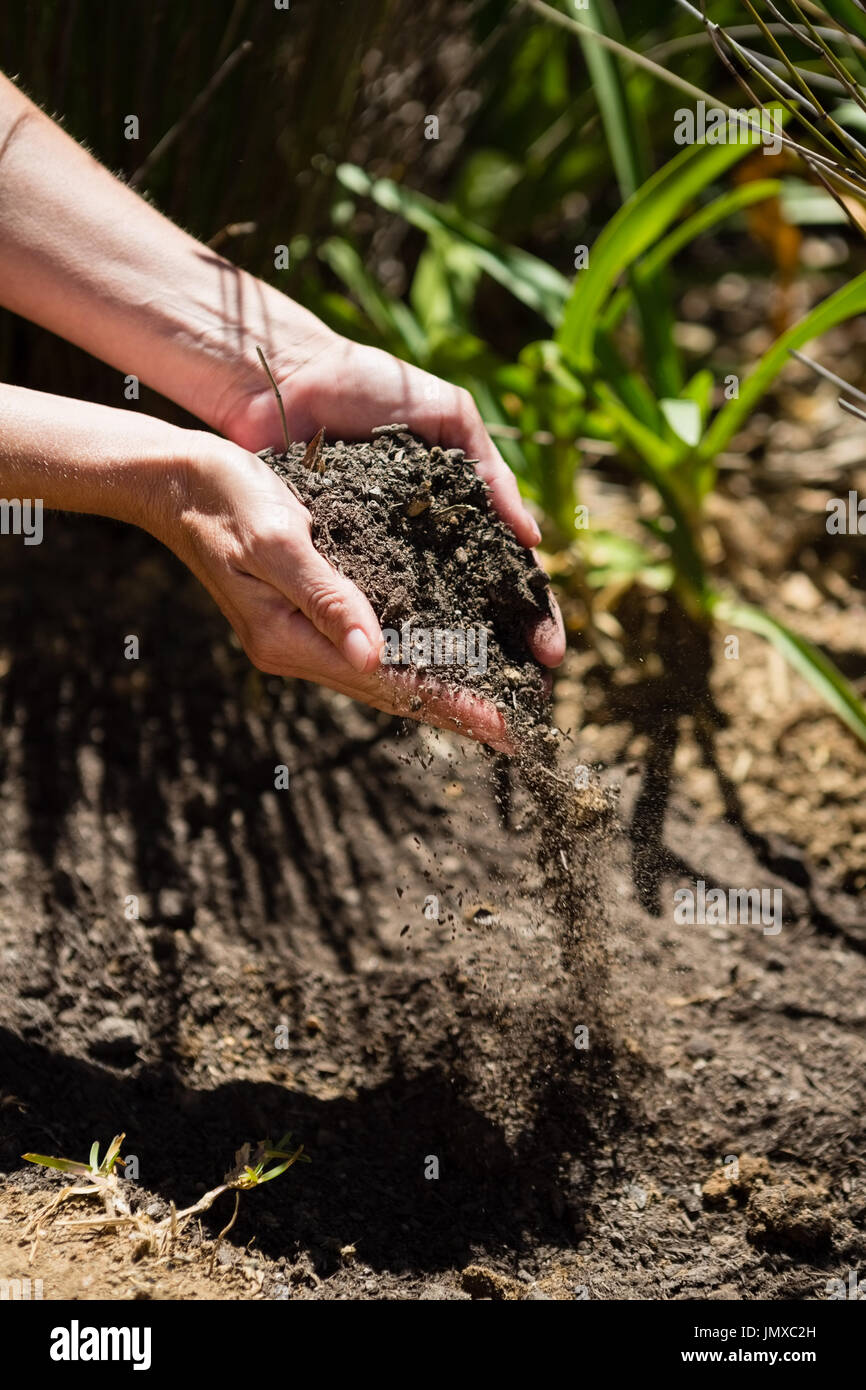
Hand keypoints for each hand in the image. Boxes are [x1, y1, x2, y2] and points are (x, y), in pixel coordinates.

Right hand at [164, 434, 517, 751]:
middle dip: (454, 712)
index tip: (502, 726)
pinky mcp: (303, 614)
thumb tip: (373, 656)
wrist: (176, 480)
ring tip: (491, 706)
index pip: (386, 684)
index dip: (448, 705)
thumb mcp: (278, 540)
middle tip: (516, 733)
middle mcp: (296, 648)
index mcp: (289, 638)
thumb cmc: (226, 498)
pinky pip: (370, 647)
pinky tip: (442, 659)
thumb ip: (326, 598)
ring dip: (436, 691)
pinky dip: (411, 658)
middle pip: (390, 691)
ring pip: (382, 674)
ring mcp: (298, 635)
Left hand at [218, 334, 565, 668]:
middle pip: (468, 610)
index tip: (550, 654)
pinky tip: (402, 676)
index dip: (531, 615)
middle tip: (516, 702)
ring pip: (418, 620)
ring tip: (469, 706)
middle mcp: (420, 540)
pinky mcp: (329, 557)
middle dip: (495, 658)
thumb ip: (489, 469)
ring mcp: (375, 553)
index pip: (506, 573)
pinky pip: (362, 607)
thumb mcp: (445, 415)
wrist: (288, 375)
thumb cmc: (371, 383)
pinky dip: (383, 640)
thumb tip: (534, 536)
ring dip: (444, 663)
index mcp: (457, 507)